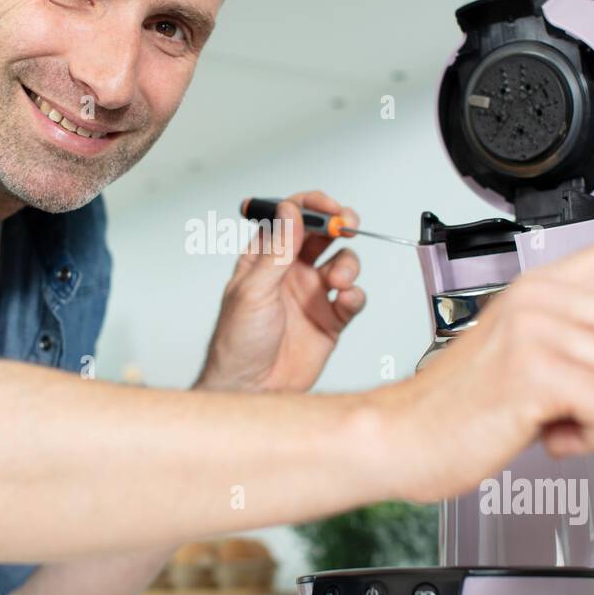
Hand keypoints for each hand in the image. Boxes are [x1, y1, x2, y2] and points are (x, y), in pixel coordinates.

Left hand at [195, 191, 366, 392]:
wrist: (252, 389)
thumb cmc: (237, 342)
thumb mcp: (253, 290)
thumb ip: (277, 250)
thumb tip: (290, 210)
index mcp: (265, 258)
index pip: (290, 217)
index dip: (310, 205)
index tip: (328, 207)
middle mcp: (290, 272)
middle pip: (322, 233)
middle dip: (338, 223)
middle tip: (347, 224)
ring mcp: (312, 294)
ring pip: (342, 262)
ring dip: (347, 264)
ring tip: (337, 280)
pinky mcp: (330, 320)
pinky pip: (353, 298)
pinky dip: (355, 295)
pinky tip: (345, 301)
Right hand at [373, 227, 593, 503]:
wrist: (400, 434)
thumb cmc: (456, 405)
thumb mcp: (537, 375)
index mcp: (541, 289)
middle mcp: (542, 300)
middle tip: (575, 401)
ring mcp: (537, 332)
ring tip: (553, 417)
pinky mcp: (536, 371)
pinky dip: (590, 436)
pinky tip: (549, 432)